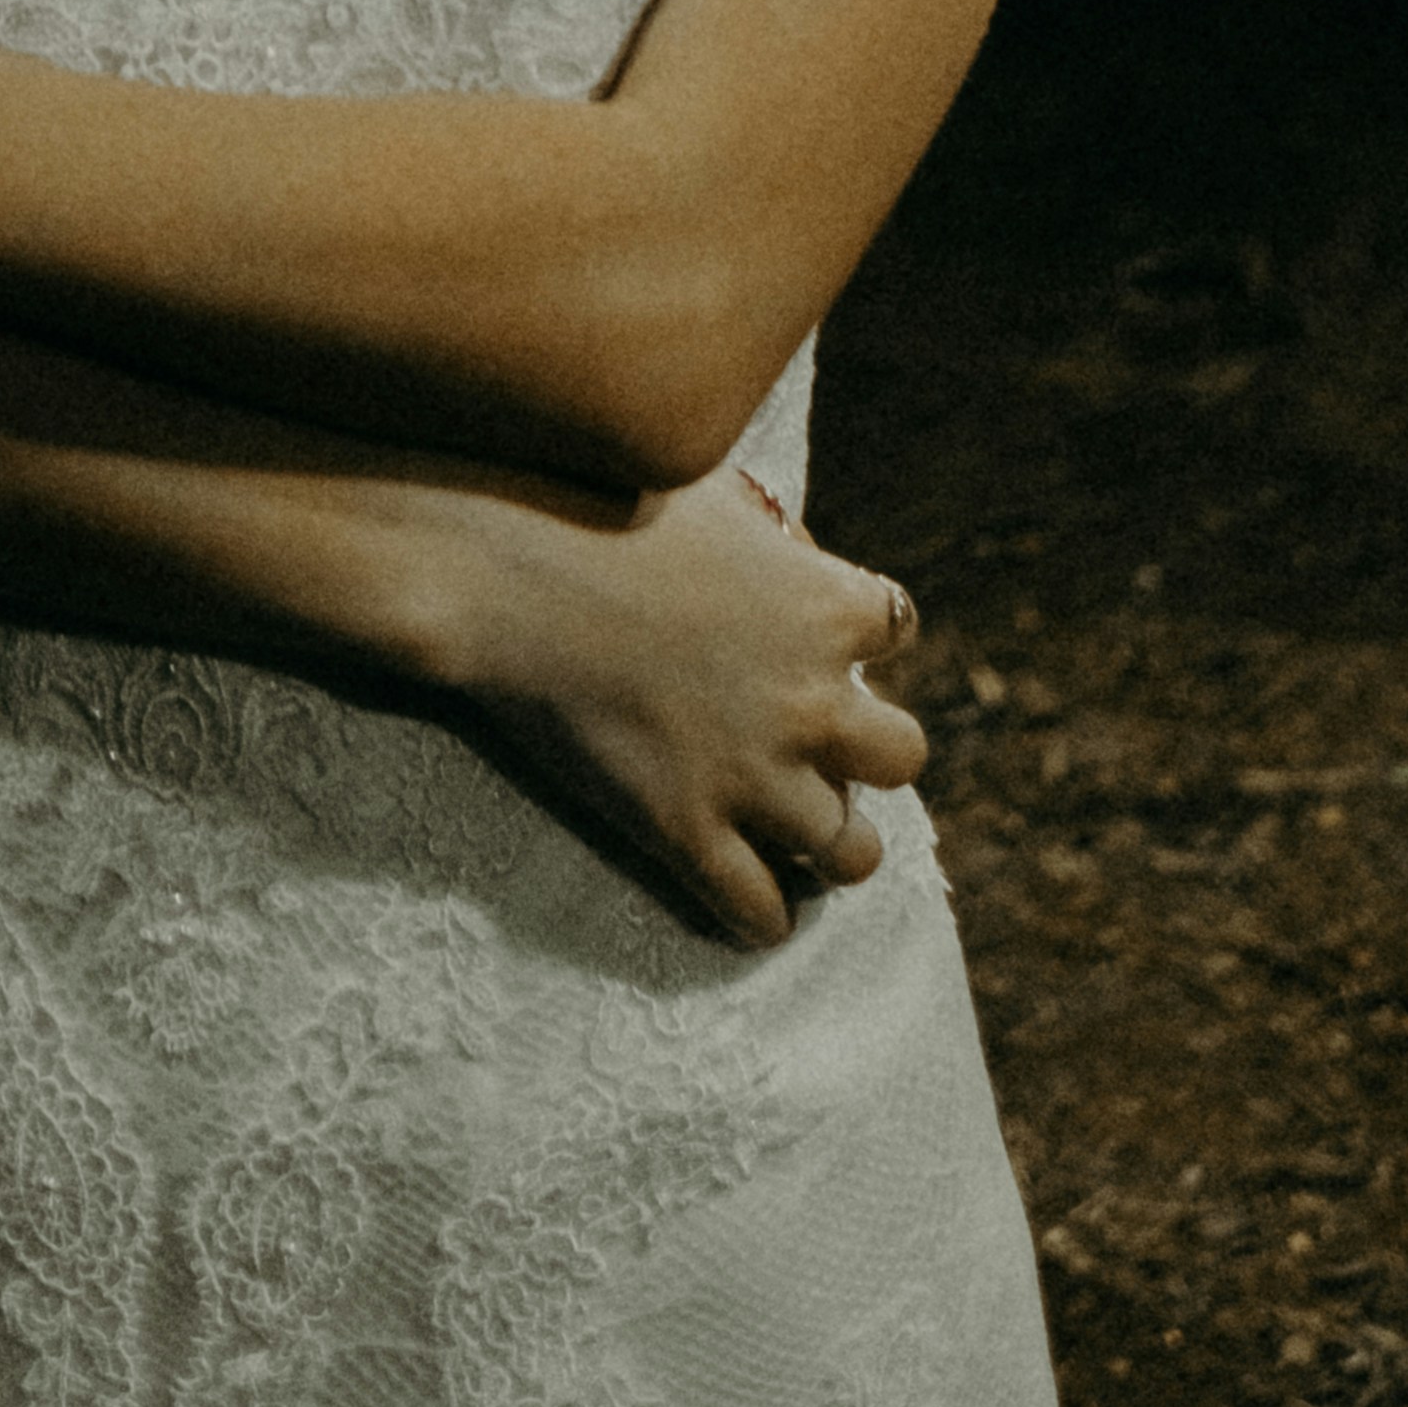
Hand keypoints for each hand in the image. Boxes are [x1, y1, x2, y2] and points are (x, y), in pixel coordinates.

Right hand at [446, 463, 930, 954]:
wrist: (504, 570)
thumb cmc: (597, 503)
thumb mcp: (710, 491)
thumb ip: (764, 535)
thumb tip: (776, 543)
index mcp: (826, 606)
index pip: (901, 626)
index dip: (867, 637)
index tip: (831, 642)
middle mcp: (811, 701)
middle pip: (903, 755)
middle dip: (870, 755)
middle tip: (824, 750)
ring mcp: (753, 776)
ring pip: (852, 853)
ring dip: (834, 846)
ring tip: (807, 841)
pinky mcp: (686, 832)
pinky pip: (761, 911)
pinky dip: (764, 915)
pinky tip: (752, 903)